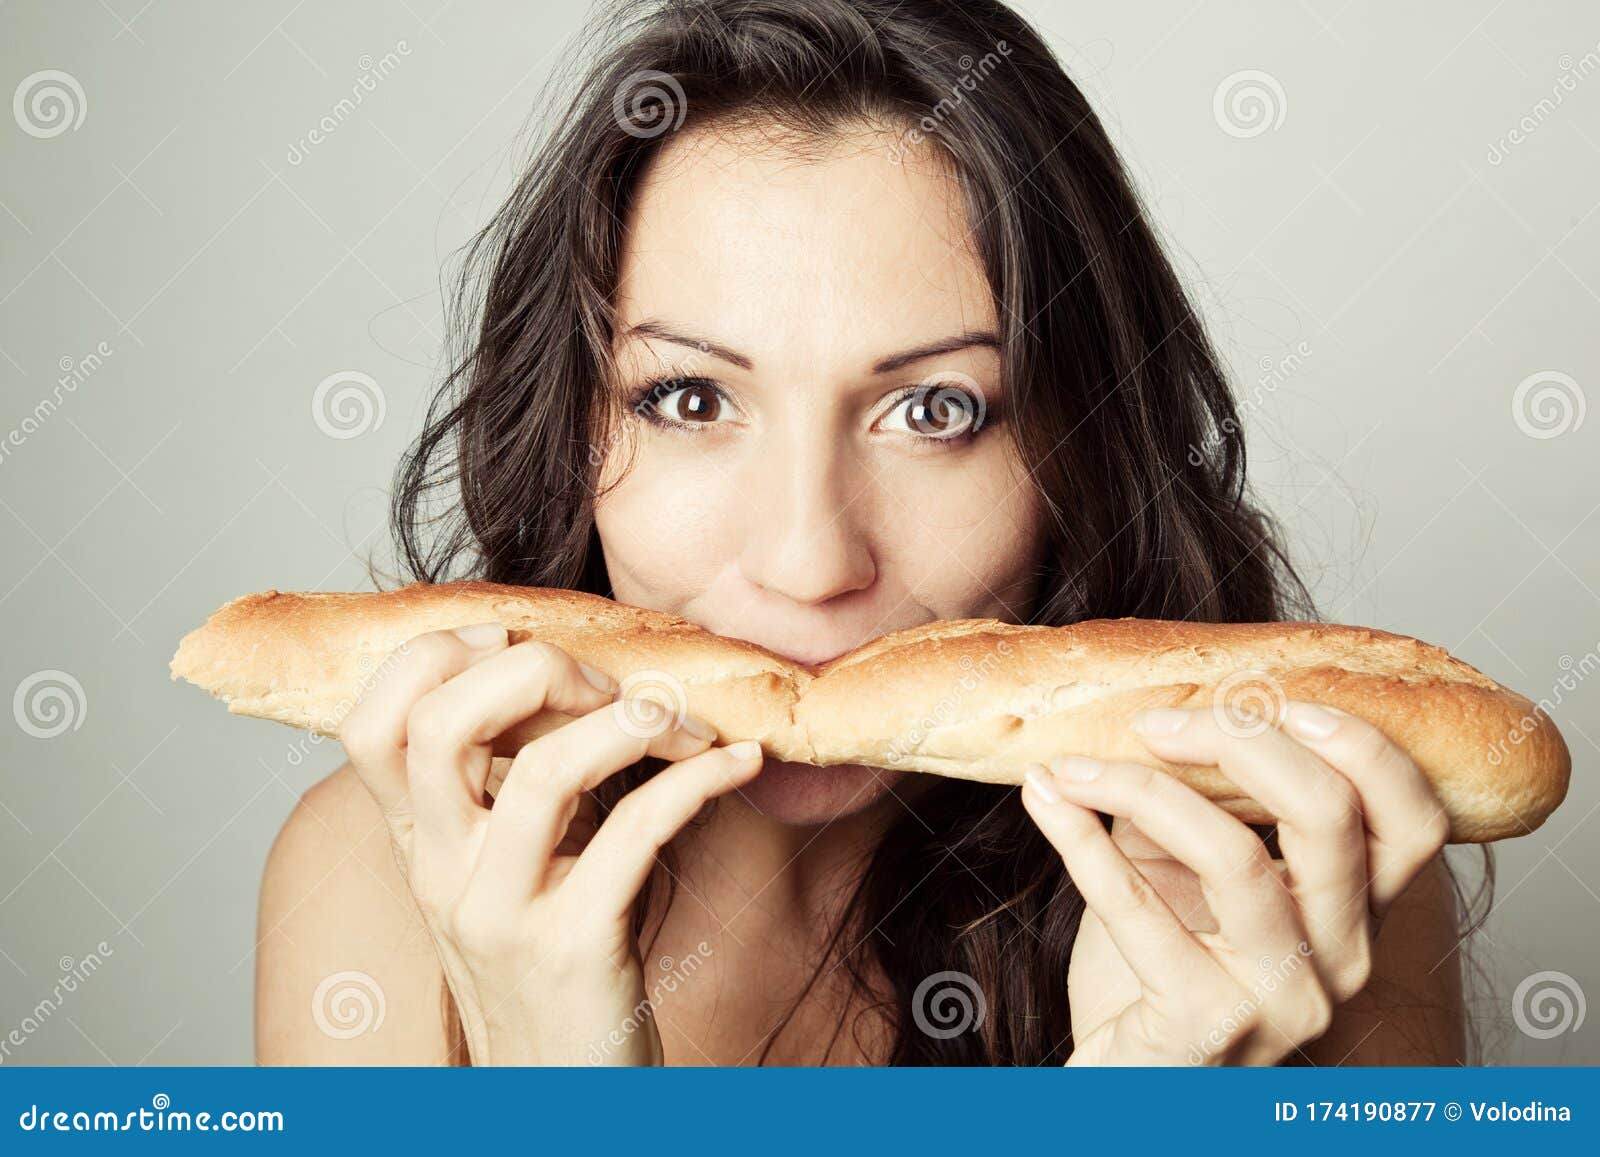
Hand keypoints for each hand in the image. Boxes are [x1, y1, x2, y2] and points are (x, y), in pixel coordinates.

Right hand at [338, 621, 763, 1064]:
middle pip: (443, 724)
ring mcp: (502, 915)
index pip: (369, 724)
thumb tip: (568, 679)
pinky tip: (738, 764)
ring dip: (631, 721)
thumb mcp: (504, 876)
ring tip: (685, 720)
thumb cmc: (550, 968)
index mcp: (418, 847)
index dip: (431, 656)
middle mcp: (442, 875)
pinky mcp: (575, 947)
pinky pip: (635, 831)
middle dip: (538, 669)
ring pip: (543, 771)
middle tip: (610, 683)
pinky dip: (698, 781)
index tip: (511, 638)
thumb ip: (506, 792)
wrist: (561, 1099)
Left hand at [1020, 700, 1449, 1065]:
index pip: (1413, 819)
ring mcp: (1283, 999)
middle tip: (1155, 721)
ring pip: (1235, 857)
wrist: (1131, 1080)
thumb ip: (1196, 797)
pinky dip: (1082, 842)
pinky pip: (1140, 911)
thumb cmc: (1165, 969)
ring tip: (1073, 766)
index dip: (1358, 744)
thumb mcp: (1190, 871)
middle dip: (1239, 741)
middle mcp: (1343, 959)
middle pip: (1329, 816)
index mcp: (1359, 913)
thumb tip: (1157, 704)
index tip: (1278, 696)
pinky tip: (1047, 800)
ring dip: (1139, 788)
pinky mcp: (1208, 1026)